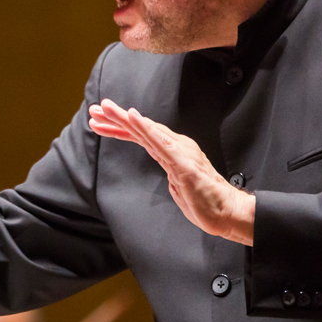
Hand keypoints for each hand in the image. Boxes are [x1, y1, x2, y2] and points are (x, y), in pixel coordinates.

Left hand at [88, 100, 254, 244]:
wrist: (228, 214)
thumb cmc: (207, 203)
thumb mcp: (180, 188)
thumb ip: (172, 178)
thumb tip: (168, 179)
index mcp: (174, 152)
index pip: (142, 137)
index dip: (119, 128)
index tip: (98, 122)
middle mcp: (176, 146)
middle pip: (141, 129)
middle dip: (115, 119)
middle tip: (94, 109)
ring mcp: (180, 152)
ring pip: (147, 130)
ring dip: (125, 118)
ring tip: (105, 108)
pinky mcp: (182, 161)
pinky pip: (159, 141)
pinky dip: (144, 127)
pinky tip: (131, 117)